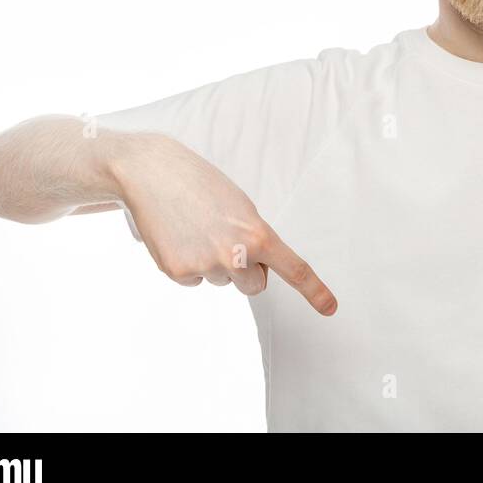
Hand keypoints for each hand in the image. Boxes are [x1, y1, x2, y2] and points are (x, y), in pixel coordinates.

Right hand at [107, 132, 336, 315]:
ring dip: (214, 263)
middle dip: (247, 271)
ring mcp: (204, 266)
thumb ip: (255, 239)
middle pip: (254, 286)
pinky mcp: (177, 272)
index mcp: (257, 235)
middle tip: (225, 237)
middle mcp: (234, 256)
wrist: (152, 174)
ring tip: (196, 229)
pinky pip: (194, 280)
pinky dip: (188, 263)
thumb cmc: (201, 185)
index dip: (314, 291)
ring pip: (222, 281)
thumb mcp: (242, 207)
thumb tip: (255, 269)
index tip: (330, 308)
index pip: (292, 269)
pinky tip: (178, 237)